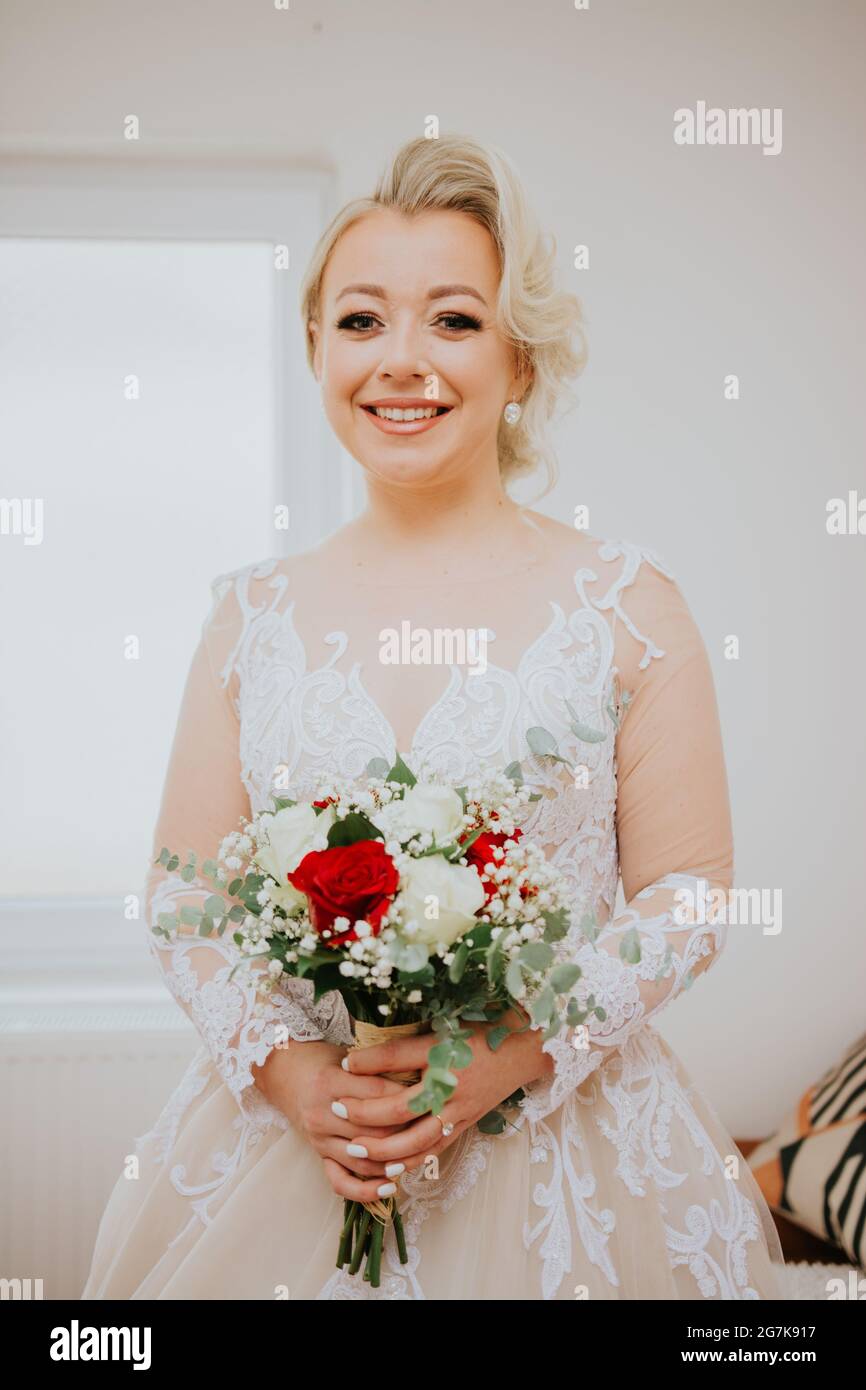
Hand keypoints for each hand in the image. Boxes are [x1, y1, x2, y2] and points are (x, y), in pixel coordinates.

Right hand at [252, 1040, 416, 1200]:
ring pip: (362, 1158)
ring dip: (392, 1162)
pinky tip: (388, 1188)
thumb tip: (417, 1078)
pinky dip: (364, 1190)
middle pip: (373, 1130)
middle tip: (432, 1128)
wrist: (281, 1071)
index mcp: (330, 1081)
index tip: (430, 1096)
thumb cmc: (320, 1058)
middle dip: (406, 1131)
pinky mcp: (318, 1153)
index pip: (378, 1094)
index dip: (407, 1097)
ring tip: (418, 1158)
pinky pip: (339, 1180)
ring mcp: (319, 1138)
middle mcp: (322, 1113)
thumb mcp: (346, 1054)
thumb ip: (375, 1067)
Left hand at [334, 1012, 554, 1179]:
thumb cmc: (481, 1031)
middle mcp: (451, 1086)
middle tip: (336, 1109)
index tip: (342, 1062)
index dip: (367, 1061)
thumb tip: (366, 1049)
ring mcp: (460, 1110)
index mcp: (445, 1053)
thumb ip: (409, 1039)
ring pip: (417, 1140)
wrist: (523, 1049)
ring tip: (355, 1148)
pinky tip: (388, 1167)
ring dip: (383, 1147)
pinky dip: (410, 1162)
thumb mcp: (446, 1024)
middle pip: (401, 1108)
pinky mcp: (465, 1125)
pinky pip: (434, 1150)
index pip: (398, 1057)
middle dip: (365, 1113)